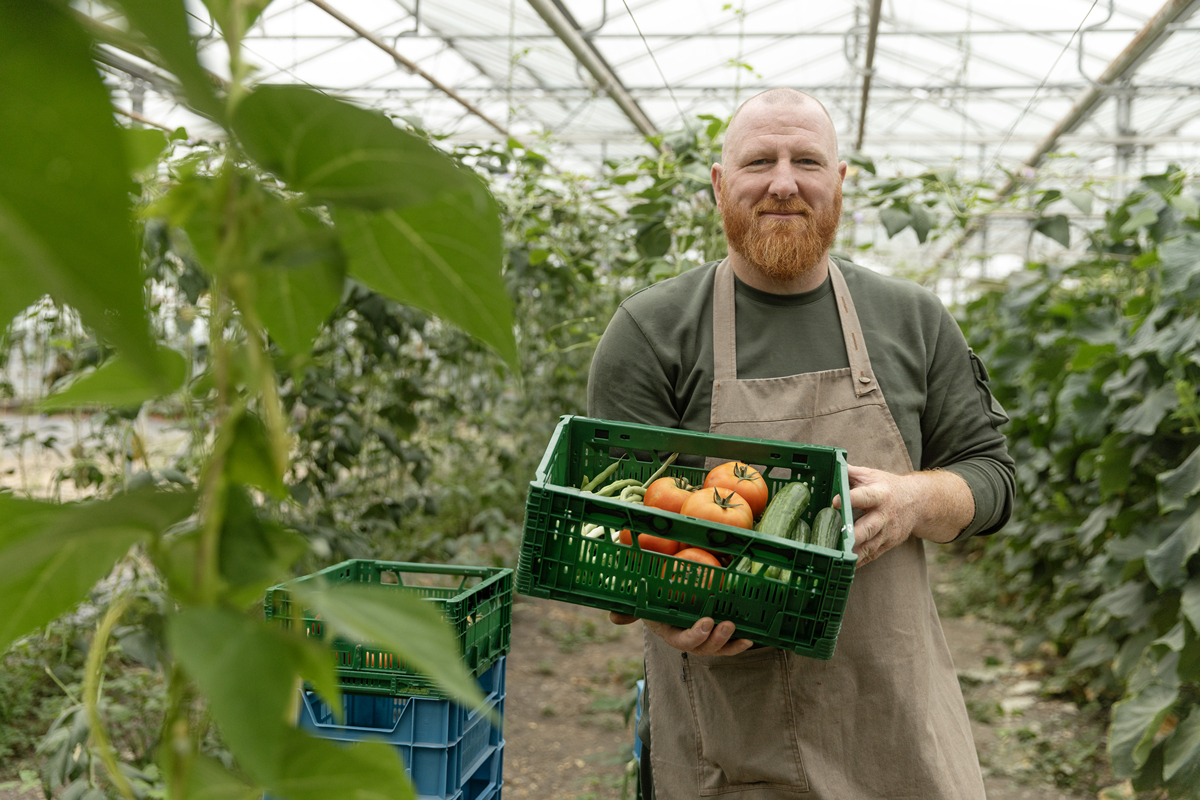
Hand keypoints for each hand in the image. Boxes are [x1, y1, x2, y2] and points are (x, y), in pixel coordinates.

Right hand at [609, 611, 753, 655]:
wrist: (667, 596)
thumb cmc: (655, 598)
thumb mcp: (642, 602)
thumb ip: (629, 609)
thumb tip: (613, 618)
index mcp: (669, 631)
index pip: (681, 640)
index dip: (694, 635)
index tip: (706, 622)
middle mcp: (686, 638)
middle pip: (701, 647)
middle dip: (714, 639)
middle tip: (725, 624)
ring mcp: (702, 638)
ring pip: (715, 648)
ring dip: (727, 642)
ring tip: (736, 628)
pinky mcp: (715, 634)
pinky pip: (727, 645)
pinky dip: (737, 644)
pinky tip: (749, 638)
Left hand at [832, 465, 973, 566]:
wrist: (918, 503)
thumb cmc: (888, 487)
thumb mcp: (871, 475)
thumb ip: (850, 472)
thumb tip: (830, 464)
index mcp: (879, 495)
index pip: (865, 496)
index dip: (850, 499)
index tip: (835, 501)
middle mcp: (884, 515)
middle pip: (869, 527)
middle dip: (854, 534)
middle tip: (837, 538)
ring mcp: (887, 532)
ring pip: (870, 546)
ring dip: (854, 552)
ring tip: (837, 556)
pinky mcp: (887, 544)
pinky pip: (872, 555)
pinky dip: (860, 561)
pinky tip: (846, 565)